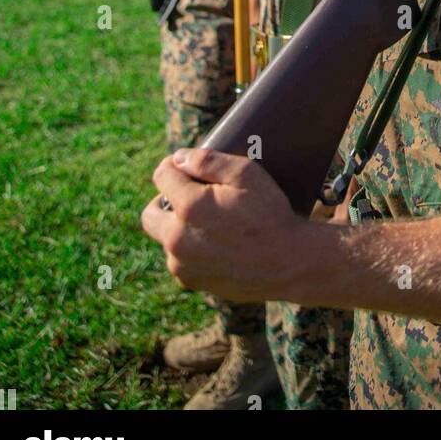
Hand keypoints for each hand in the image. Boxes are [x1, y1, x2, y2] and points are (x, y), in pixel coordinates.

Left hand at [141, 147, 310, 301]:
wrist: (290, 263)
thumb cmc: (270, 215)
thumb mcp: (247, 174)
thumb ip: (207, 161)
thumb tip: (178, 157)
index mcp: (189, 208)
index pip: (162, 175)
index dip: (174, 165)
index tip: (188, 166)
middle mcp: (177, 239)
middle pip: (150, 213)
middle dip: (166, 200)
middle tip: (193, 195)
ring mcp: (182, 265)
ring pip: (165, 238)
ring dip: (179, 226)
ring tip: (211, 220)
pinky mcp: (192, 281)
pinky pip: (179, 259)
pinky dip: (190, 248)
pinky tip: (216, 241)